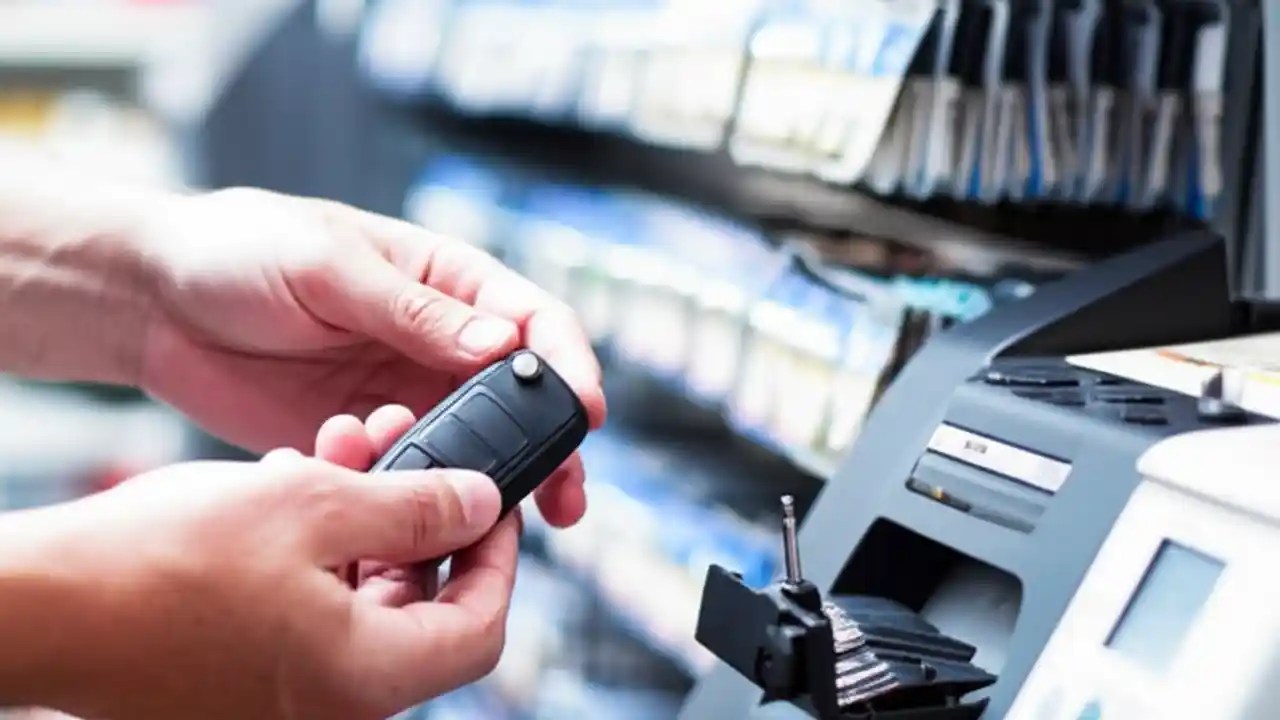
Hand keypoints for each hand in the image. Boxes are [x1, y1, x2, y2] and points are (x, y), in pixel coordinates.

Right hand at [0, 457, 518, 719]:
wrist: (39, 608)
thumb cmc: (163, 562)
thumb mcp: (313, 507)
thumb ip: (416, 508)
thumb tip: (482, 506)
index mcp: (367, 677)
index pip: (480, 627)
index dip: (498, 559)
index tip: (494, 503)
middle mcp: (335, 706)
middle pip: (420, 611)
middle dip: (417, 521)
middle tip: (404, 452)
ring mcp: (285, 699)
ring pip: (359, 601)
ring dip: (362, 524)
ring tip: (339, 449)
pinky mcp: (241, 684)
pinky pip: (307, 614)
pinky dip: (314, 554)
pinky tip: (291, 487)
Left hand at [139, 187, 604, 526]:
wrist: (155, 302)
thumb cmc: (243, 251)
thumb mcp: (328, 268)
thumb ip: (411, 311)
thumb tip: (501, 342)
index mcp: (447, 280)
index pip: (533, 319)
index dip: (567, 362)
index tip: (583, 408)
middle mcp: (439, 340)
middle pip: (519, 395)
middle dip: (551, 442)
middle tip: (565, 492)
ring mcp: (404, 393)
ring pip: (476, 445)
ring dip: (501, 480)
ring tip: (515, 521)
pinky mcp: (364, 439)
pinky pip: (412, 473)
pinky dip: (422, 495)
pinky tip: (412, 511)